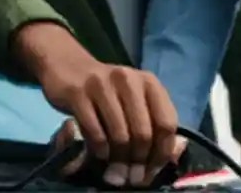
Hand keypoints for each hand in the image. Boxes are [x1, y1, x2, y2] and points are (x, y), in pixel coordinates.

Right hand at [12, 22, 179, 186]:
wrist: (67, 64)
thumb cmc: (106, 89)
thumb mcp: (133, 98)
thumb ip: (153, 122)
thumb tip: (173, 155)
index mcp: (149, 82)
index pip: (167, 123)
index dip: (161, 153)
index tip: (151, 171)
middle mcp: (128, 80)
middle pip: (144, 132)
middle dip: (138, 162)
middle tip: (130, 177)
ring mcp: (102, 84)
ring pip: (120, 135)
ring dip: (118, 160)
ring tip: (115, 172)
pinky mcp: (78, 93)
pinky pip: (94, 131)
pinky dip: (99, 149)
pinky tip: (100, 155)